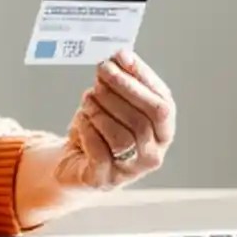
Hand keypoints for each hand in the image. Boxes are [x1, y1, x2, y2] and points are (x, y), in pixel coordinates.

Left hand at [56, 49, 175, 190]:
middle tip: (102, 71)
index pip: (163, 106)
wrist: (74, 162)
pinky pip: (100, 153)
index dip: (143, 79)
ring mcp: (130, 171)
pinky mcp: (104, 180)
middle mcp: (152, 155)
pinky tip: (81, 118)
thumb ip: (122, 81)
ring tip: (88, 98)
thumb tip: (121, 55)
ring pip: (122, 138)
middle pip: (143, 120)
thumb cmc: (99, 128)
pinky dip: (89, 130)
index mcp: (162, 133)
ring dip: (102, 111)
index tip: (122, 57)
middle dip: (121, 90)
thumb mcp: (113, 102)